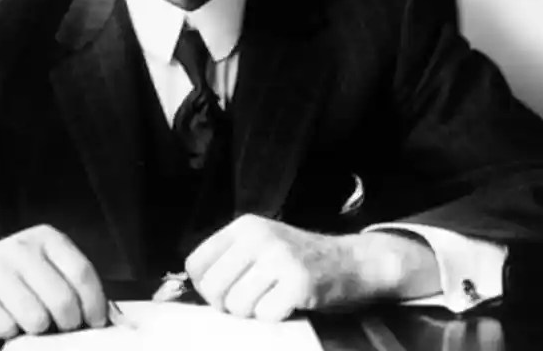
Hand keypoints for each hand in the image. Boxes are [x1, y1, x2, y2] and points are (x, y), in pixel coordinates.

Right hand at [0, 225, 108, 338]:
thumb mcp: (45, 264)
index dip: (94, 304)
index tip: (95, 322)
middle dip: (68, 323)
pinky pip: (6, 328)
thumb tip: (109, 317)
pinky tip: (5, 317)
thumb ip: (74, 284)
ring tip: (30, 320)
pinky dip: (9, 331)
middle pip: (62, 301)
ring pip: (36, 318)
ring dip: (37, 329)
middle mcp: (21, 249)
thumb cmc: (14, 272)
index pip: (82, 274)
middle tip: (61, 326)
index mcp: (46, 239)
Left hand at [185, 215, 439, 321]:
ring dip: (253, 313)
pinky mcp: (298, 282)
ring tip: (273, 299)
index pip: (196, 263)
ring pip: (237, 305)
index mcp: (244, 226)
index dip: (205, 287)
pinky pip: (265, 315)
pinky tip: (289, 303)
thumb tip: (190, 290)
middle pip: (213, 288)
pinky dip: (275, 317)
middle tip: (252, 300)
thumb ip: (230, 261)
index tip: (226, 290)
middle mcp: (258, 237)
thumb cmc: (300, 261)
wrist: (352, 262)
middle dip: (228, 305)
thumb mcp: (261, 246)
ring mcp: (279, 258)